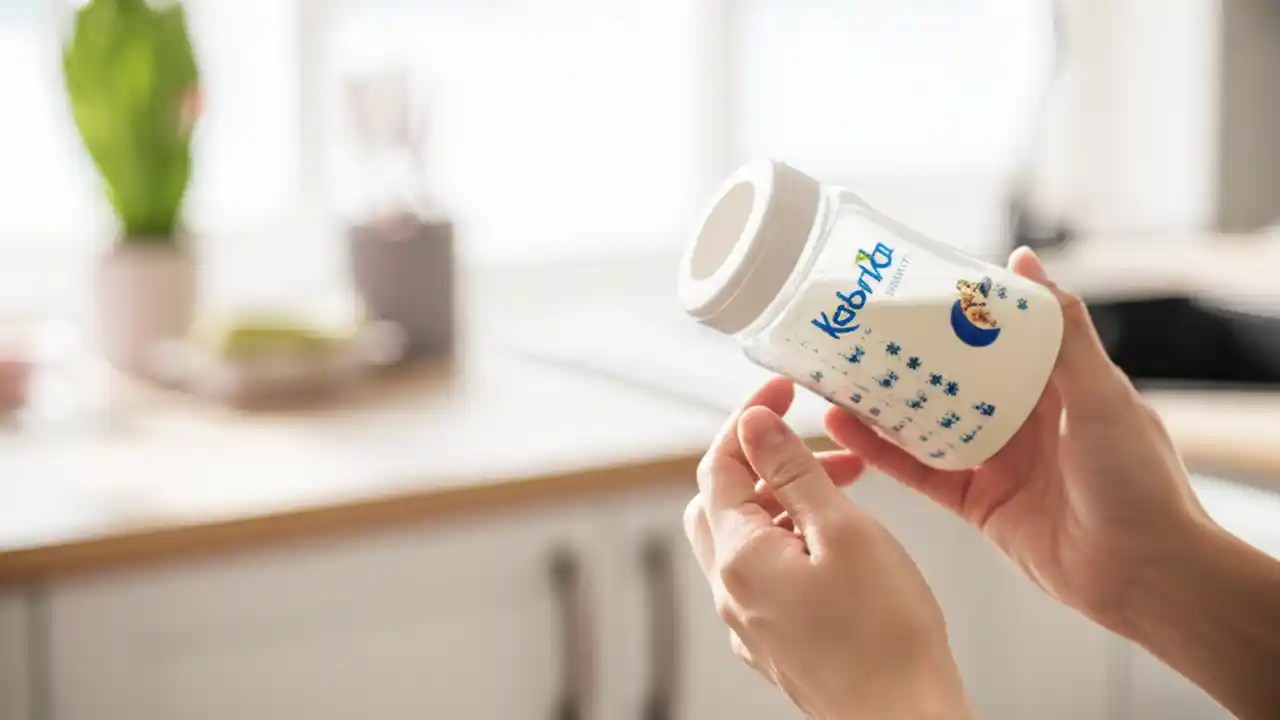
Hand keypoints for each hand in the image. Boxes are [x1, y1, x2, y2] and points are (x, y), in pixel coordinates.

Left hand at [684, 378, 972, 719]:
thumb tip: (755, 425)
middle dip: (766, 461)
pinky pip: (764, 574)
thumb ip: (794, 472)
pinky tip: (838, 543)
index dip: (748, 419)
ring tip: (847, 492)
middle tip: (822, 449)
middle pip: (722, 500)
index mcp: (739, 558)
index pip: (719, 465)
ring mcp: (750, 621)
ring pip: (745, 538)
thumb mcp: (844, 531)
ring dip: (783, 502)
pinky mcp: (774, 641)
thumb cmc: (886, 637)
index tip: (782, 389)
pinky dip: (790, 541)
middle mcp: (731, 592)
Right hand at [823, 247, 1210, 629]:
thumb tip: (1024, 260)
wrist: (1144, 575)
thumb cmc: (1138, 480)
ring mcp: (995, 459)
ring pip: (925, 421)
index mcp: (1056, 383)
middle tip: (855, 324)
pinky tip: (842, 426)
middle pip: (951, 375)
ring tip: (833, 370)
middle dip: (906, 352)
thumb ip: (1063, 333)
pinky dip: (880, 449)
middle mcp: (1021, 417)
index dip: (956, 307)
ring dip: (881, 399)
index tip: (911, 281)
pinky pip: (918, 469)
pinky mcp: (974, 501)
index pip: (998, 332)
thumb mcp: (1103, 394)